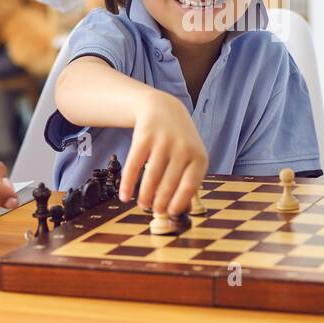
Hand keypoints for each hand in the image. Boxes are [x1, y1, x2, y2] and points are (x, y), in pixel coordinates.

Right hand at [119, 91, 207, 216]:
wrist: (163, 108)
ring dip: (145, 195)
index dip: (179, 201)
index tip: (171, 213)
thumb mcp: (191, 156)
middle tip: (154, 212)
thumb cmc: (179, 140)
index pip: (190, 185)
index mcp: (199, 156)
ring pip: (151, 176)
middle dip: (160, 202)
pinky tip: (124, 196)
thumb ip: (188, 179)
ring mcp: (163, 141)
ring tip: (142, 205)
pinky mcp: (144, 136)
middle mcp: (183, 148)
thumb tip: (179, 210)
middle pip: (169, 183)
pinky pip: (134, 165)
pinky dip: (127, 183)